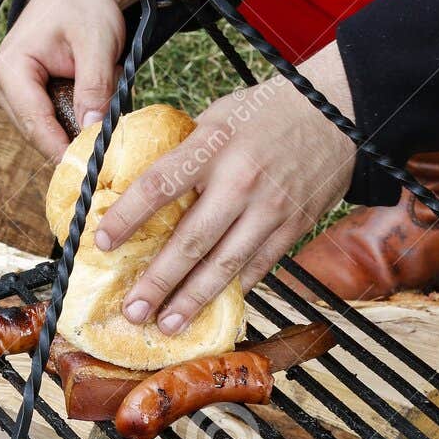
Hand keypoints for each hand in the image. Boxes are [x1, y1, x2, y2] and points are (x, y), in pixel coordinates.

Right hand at [0, 0, 136, 159]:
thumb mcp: (97, 42)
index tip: (90, 169)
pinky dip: (77, 114)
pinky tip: (93, 93)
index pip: (36, 125)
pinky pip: (54, 121)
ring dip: (78, 121)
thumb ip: (95, 87)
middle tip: (109, 125)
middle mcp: (4, 85)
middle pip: (39, 133)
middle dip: (74, 133)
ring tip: (102, 88)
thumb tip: (93, 131)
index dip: (63, 150)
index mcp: (11, 69)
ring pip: (48, 130)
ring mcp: (14, 93)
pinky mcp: (28, 97)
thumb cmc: (86, 4)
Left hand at [93, 42, 357, 334]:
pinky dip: (230, 291)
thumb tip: (137, 187)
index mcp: (212, 145)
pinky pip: (256, 268)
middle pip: (191, 240)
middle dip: (158, 280)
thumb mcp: (217, 117)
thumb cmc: (267, 113)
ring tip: (167, 325)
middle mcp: (240, 180)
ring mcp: (269, 209)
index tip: (101, 241)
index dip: (127, 216)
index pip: (159, 185)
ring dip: (192, 300)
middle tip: (132, 309)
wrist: (337, 113)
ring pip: (224, 265)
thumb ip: (184, 152)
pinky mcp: (292, 228)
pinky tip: (208, 309)